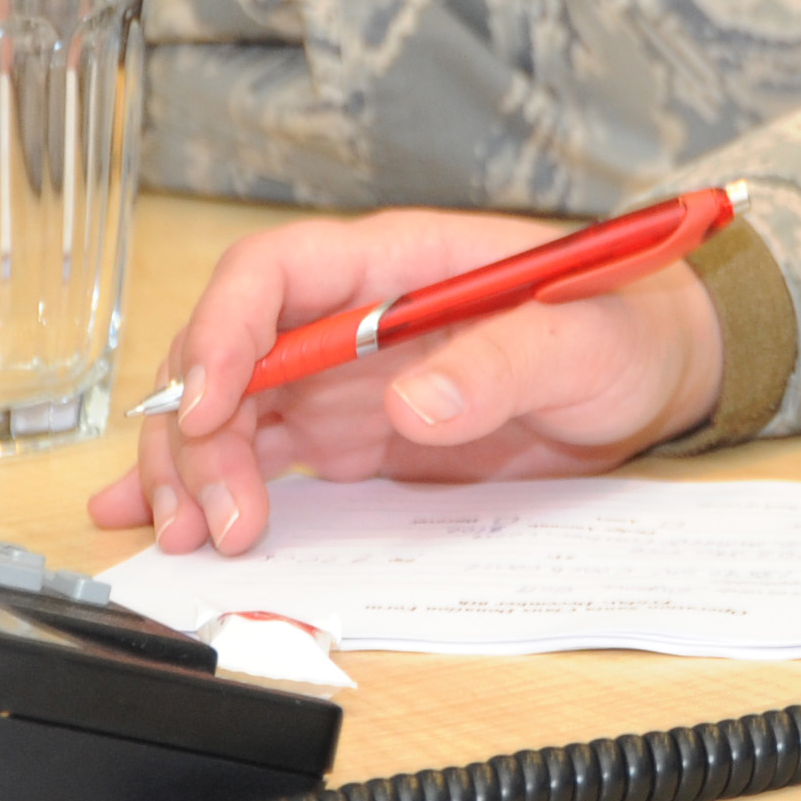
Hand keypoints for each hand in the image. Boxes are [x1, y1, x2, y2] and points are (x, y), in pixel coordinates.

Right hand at [87, 210, 729, 555]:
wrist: (653, 374)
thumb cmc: (626, 328)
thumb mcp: (585, 340)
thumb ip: (506, 363)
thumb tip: (418, 403)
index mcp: (398, 263)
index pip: (276, 271)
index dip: (223, 330)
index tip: (206, 407)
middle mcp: (353, 314)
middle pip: (230, 351)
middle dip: (197, 432)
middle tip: (214, 520)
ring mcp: (345, 376)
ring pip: (228, 408)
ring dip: (191, 468)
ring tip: (187, 537)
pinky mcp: (352, 433)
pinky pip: (261, 450)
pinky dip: (204, 479)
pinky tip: (147, 515)